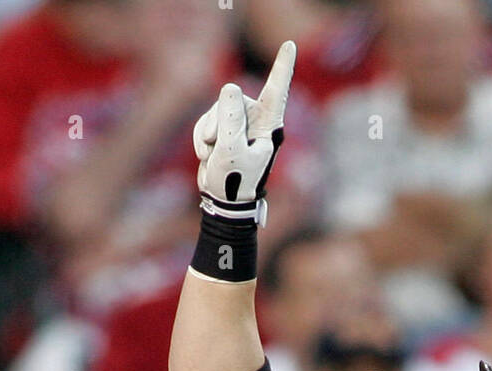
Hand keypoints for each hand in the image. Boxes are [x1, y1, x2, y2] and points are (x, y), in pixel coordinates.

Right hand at [193, 40, 295, 220]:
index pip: (276, 91)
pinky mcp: (224, 130)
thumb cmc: (235, 183)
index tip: (290, 44)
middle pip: (232, 100)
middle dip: (218, 121)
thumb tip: (231, 88)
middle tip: (216, 147)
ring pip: (216, 110)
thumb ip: (230, 120)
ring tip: (213, 156)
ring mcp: (240, 126)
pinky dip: (201, 138)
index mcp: (269, 127)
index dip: (282, 67)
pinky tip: (207, 155)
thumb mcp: (230, 151)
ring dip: (208, 133)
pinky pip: (206, 121)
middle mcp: (257, 122)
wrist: (223, 204)